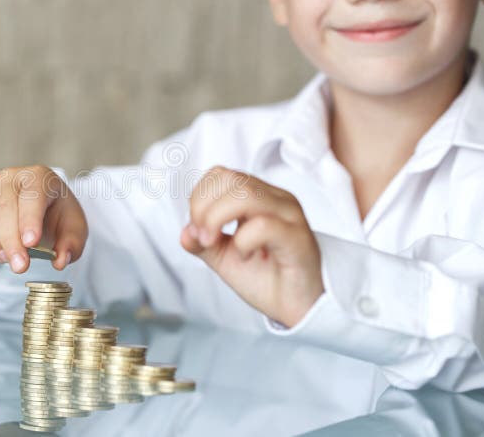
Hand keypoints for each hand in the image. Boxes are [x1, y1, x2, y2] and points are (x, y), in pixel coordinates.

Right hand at [0, 165, 87, 273]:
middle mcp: (10, 179)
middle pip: (4, 207)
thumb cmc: (57, 216)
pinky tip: (0, 256)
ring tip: (8, 260)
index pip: (32, 195)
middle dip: (11, 240)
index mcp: (38, 177)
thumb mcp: (74, 229)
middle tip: (20, 266)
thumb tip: (60, 260)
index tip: (31, 243)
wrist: (41, 212)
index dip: (29, 219)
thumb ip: (72, 244)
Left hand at [180, 166, 322, 326]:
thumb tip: (185, 232)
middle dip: (203, 207)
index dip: (199, 197)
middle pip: (230, 178)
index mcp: (259, 197)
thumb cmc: (265, 278)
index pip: (221, 174)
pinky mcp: (298, 238)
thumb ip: (202, 242)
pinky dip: (242, 240)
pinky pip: (263, 225)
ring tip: (213, 243)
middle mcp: (276, 199)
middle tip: (203, 238)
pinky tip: (244, 256)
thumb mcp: (223, 258)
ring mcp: (290, 215)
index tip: (197, 229)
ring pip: (246, 194)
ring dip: (216, 218)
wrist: (296, 309)